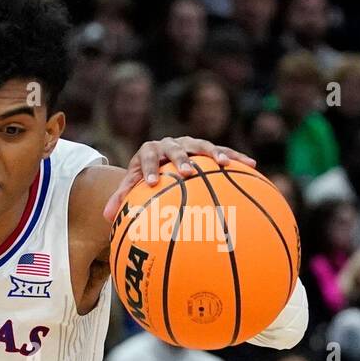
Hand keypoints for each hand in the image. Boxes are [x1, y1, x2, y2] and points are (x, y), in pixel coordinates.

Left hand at [102, 137, 256, 221]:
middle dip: (181, 159)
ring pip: (202, 145)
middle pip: (176, 148)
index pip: (147, 157)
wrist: (158, 158)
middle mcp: (170, 143)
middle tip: (187, 172)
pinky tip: (252, 165)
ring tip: (224, 164)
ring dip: (214, 153)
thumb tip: (107, 217)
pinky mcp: (206, 148)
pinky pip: (223, 151)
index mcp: (148, 151)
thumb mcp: (131, 185)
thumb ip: (121, 198)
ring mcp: (190, 143)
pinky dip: (236, 157)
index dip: (149, 168)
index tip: (152, 182)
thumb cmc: (143, 176)